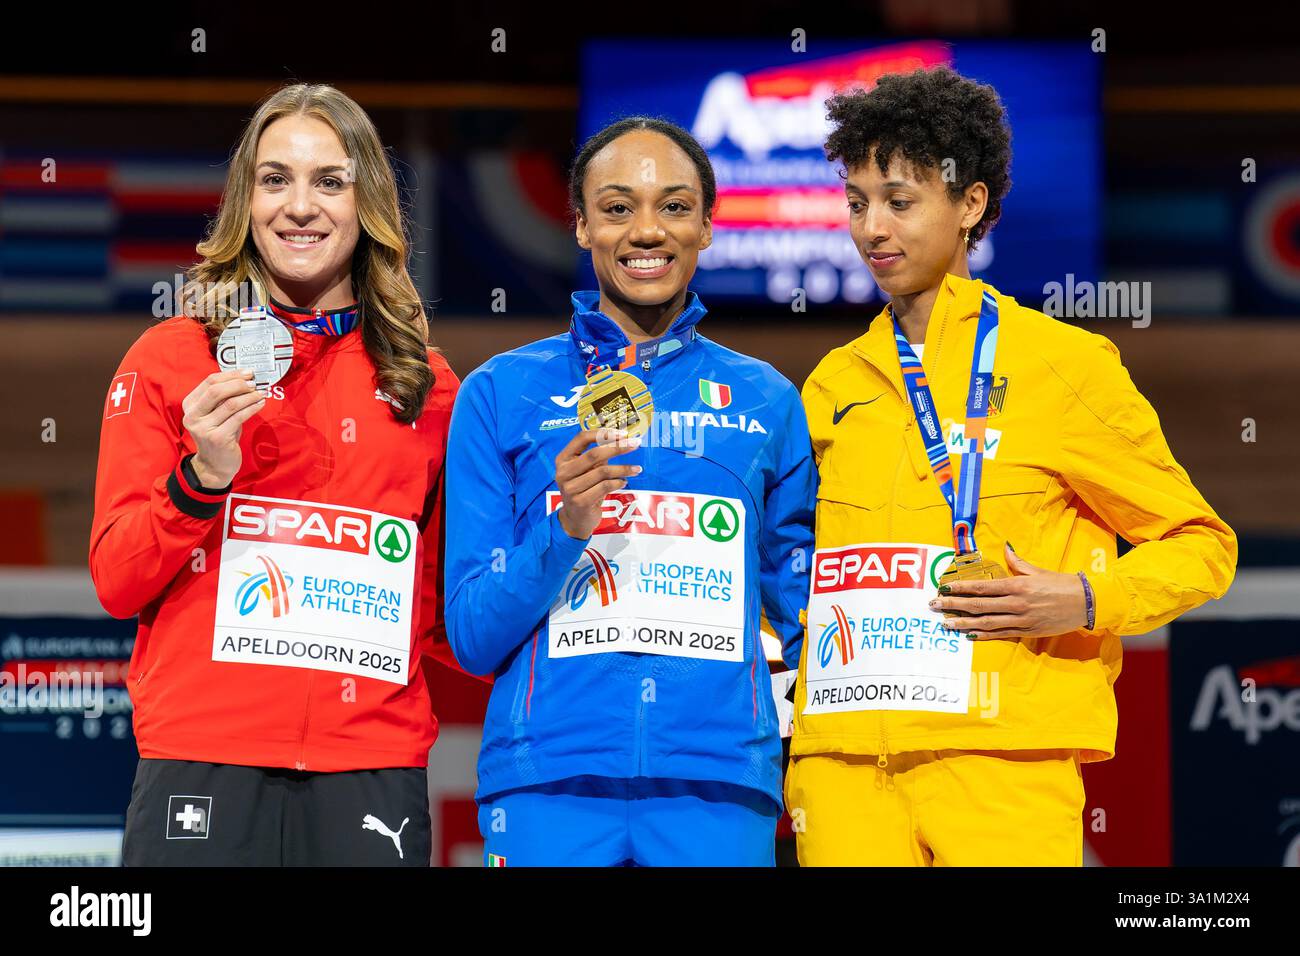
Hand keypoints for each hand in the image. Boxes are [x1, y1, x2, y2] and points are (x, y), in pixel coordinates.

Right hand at [182, 370, 265, 487]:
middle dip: (239, 384)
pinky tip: (260, 404)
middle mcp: (193, 416)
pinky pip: (239, 417)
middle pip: (216, 390)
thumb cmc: (219, 435)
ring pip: (230, 404)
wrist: (214, 465)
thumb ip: (224, 398)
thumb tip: (246, 378)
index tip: (247, 372)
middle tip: (254, 382)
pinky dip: (252, 408)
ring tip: (261, 393)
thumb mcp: (217, 414)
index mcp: (190, 405)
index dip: (230, 374)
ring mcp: (204, 428)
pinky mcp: (218, 438)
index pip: (209, 382)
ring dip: (249, 396)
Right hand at [554, 428, 641, 539]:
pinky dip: (618, 482)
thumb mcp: (585, 470)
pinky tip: (624, 482)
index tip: (623, 433)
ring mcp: (571, 488)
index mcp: (563, 459)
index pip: (582, 438)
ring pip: (603, 471)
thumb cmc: (583, 489)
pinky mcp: (581, 502)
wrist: (575, 519)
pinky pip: (605, 487)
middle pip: (595, 453)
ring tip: (637, 469)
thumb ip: (597, 456)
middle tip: (636, 444)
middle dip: (618, 447)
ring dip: (624, 468)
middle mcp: (563, 472)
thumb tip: (622, 439)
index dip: (603, 433)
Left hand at [927, 542, 1088, 639]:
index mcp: (1017, 585)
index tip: (943, 587)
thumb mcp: (1038, 570)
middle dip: (953, 605)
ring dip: (963, 623)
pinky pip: (1000, 634)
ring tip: (945, 624)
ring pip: (986, 622)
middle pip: (978, 605)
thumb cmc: (1061, 584)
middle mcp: (1016, 603)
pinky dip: (983, 635)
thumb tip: (1005, 547)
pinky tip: (968, 635)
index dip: (960, 587)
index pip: (982, 586)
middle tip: (934, 605)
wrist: (1086, 603)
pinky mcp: (1027, 632)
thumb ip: (1017, 562)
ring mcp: (1021, 620)